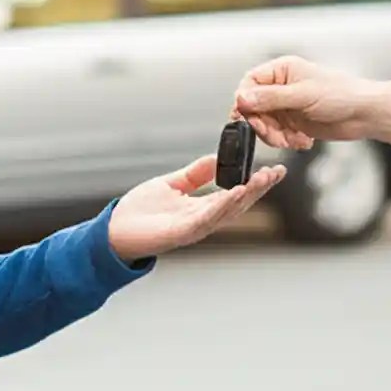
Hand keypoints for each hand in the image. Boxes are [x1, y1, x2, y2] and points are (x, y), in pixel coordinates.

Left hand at [108, 155, 285, 261]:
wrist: (113, 231)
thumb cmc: (139, 212)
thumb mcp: (171, 184)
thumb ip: (195, 174)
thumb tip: (217, 158)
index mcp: (201, 208)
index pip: (235, 194)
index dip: (255, 183)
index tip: (275, 169)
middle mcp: (202, 220)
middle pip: (238, 204)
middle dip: (259, 189)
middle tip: (277, 172)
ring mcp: (193, 228)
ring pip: (226, 211)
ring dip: (246, 196)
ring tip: (262, 179)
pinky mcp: (180, 232)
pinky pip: (205, 218)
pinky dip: (221, 206)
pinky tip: (234, 192)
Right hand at [231, 56, 374, 149]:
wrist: (365, 115)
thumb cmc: (342, 95)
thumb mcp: (302, 95)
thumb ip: (270, 98)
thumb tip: (241, 98)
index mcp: (282, 70)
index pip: (250, 82)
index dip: (245, 101)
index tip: (247, 117)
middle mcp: (281, 87)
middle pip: (253, 106)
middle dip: (261, 124)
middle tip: (273, 135)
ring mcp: (286, 105)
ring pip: (263, 123)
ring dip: (274, 135)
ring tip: (291, 139)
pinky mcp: (293, 121)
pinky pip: (276, 133)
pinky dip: (285, 140)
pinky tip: (302, 141)